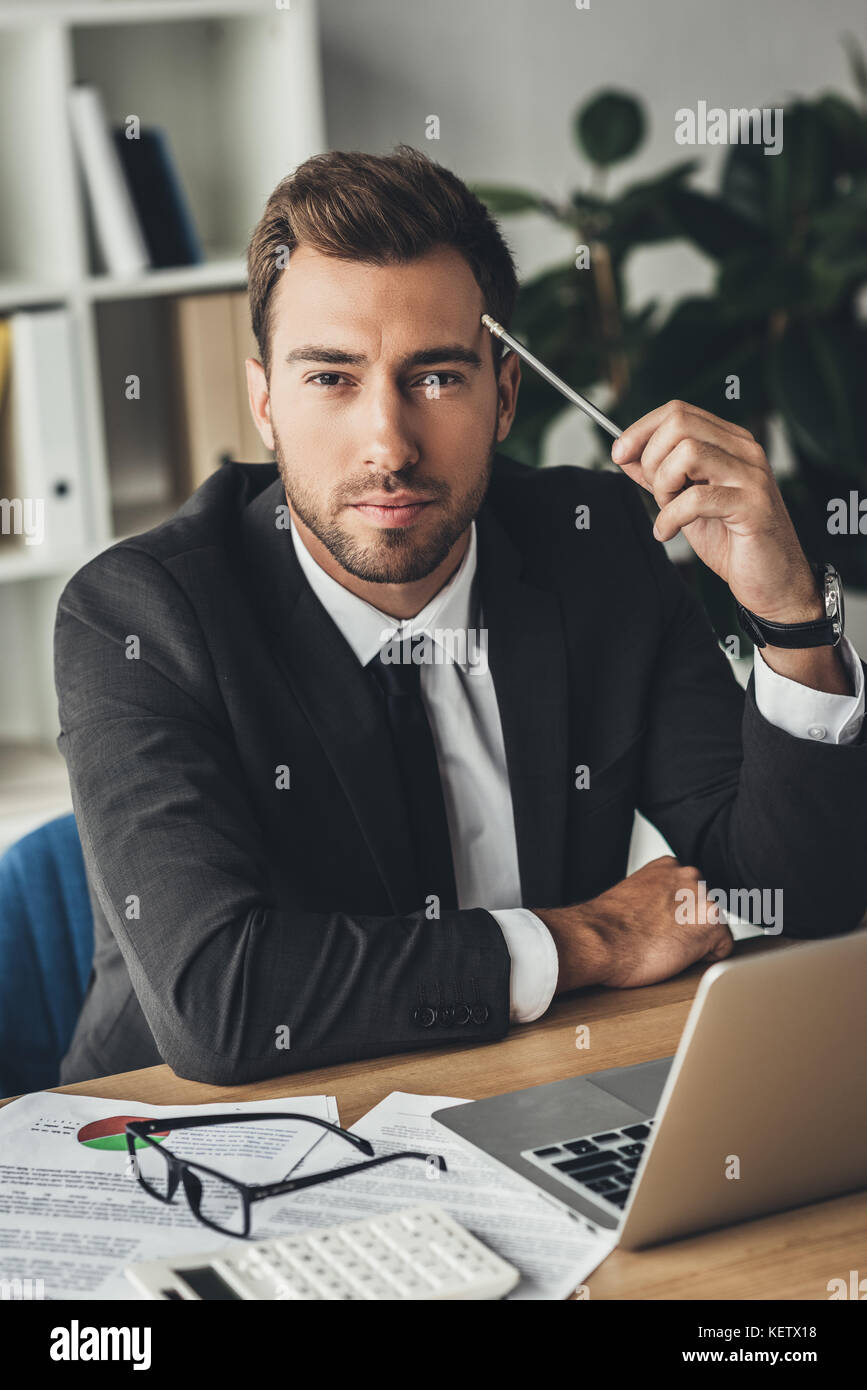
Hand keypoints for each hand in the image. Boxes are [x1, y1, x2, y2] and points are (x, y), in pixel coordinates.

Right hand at [537, 855, 733, 992]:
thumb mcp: (635, 894)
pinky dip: (705, 958)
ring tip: (666, 946)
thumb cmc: (608, 926)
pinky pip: (723, 949)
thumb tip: (667, 910)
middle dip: (691, 925)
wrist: (598, 940)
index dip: (679, 915)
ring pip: (715, 928)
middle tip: (661, 937)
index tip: (661, 925)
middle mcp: (690, 875)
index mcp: (669, 866)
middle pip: (706, 908)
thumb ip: (659, 893)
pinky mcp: (712, 924)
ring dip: (697, 940)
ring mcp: (703, 898)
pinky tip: (678, 955)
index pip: (692, 893)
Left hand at [610, 400, 821, 624]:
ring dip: (664, 485)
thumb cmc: (733, 543)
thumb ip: (660, 477)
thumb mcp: (685, 504)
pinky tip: (669, 532)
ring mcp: (752, 475)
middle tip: (656, 492)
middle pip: (680, 423)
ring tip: (669, 511)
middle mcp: (745, 450)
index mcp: (730, 443)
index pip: (679, 411)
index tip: (619, 453)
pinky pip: (696, 498)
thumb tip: (626, 455)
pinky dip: (671, 517)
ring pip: (688, 452)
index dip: (641, 430)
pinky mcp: (753, 505)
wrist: (772, 582)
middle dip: (652, 458)